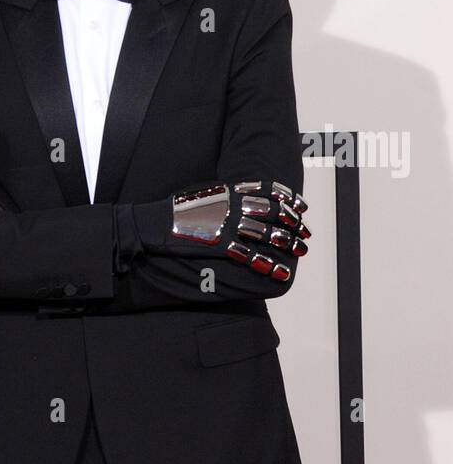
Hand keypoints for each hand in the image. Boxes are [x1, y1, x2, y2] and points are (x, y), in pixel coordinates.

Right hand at [143, 179, 309, 282]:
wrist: (156, 223)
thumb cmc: (177, 209)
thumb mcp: (204, 193)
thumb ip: (226, 195)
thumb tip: (240, 197)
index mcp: (231, 191)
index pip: (269, 191)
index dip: (289, 199)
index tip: (302, 206)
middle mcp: (234, 206)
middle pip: (275, 213)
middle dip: (295, 224)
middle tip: (306, 234)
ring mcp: (229, 226)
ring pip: (268, 234)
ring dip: (289, 243)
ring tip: (301, 250)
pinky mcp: (221, 245)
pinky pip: (251, 256)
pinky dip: (269, 264)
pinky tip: (281, 272)